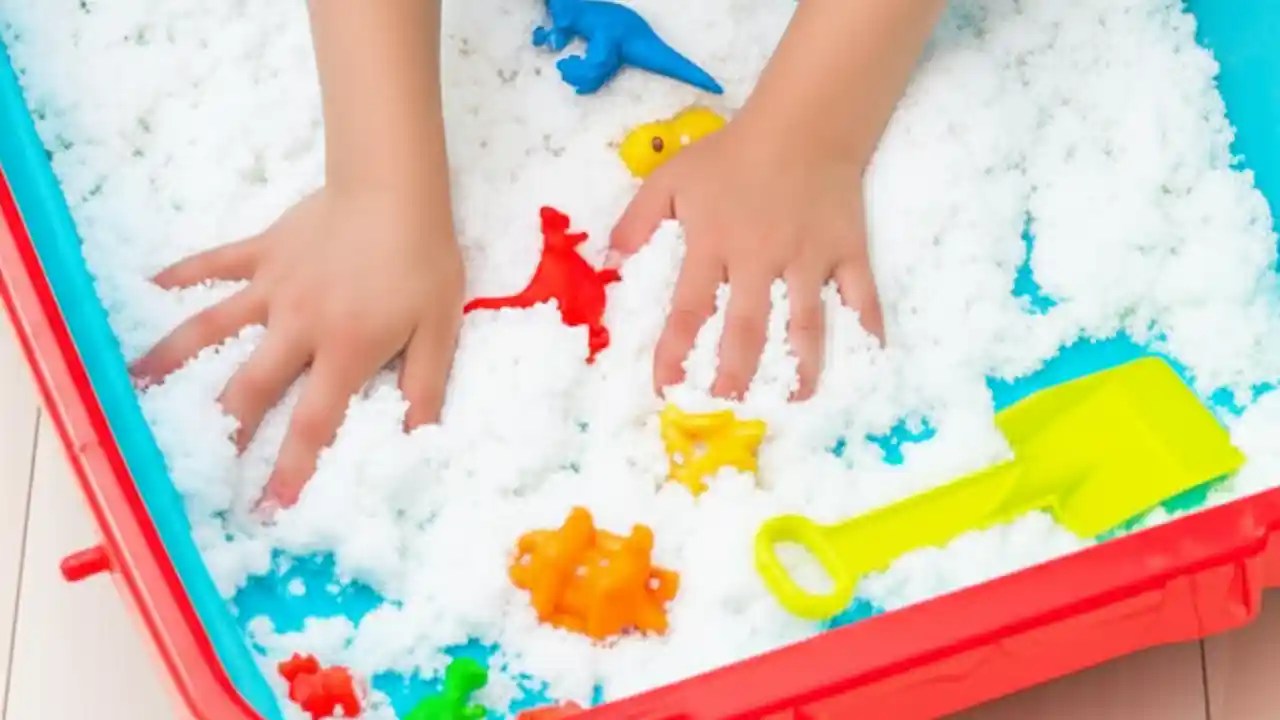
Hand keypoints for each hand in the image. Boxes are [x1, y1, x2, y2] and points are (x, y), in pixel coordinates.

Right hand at [131, 187, 463, 507]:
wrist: (397, 187)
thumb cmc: (424, 261)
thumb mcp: (439, 331)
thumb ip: (424, 389)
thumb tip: (416, 442)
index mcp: (345, 351)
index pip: (312, 423)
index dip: (292, 468)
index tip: (269, 508)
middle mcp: (298, 325)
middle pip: (249, 388)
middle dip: (222, 433)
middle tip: (193, 469)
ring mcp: (272, 287)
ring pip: (211, 329)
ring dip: (172, 359)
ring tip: (133, 389)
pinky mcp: (262, 251)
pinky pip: (212, 265)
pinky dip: (179, 277)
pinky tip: (144, 289)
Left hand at [608, 116, 883, 400]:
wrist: (803, 122)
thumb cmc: (732, 154)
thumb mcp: (670, 178)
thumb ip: (636, 220)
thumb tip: (609, 262)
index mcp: (713, 243)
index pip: (688, 310)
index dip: (674, 352)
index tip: (665, 388)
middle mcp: (759, 257)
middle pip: (746, 329)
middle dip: (735, 375)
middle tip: (729, 410)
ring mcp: (808, 257)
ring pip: (805, 323)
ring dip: (800, 368)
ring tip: (794, 402)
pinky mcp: (847, 250)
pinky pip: (861, 296)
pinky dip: (867, 329)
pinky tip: (866, 361)